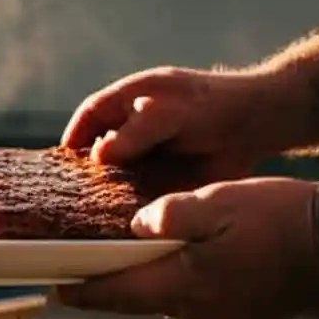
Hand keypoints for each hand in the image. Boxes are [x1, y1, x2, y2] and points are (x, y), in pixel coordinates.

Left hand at [55, 177, 318, 318]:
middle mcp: (203, 311)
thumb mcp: (218, 200)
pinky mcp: (248, 314)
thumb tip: (136, 226)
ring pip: (174, 298)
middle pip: (144, 298)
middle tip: (84, 271)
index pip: (121, 293)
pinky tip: (186, 260)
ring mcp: (229, 317)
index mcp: (188, 284)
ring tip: (132, 258)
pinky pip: (202, 299)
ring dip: (152, 279)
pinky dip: (185, 281)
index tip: (56, 289)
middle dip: (115, 284)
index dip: (86, 290)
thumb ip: (168, 214)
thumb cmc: (282, 217)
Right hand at [61, 67, 283, 193]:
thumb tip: (98, 156)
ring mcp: (148, 152)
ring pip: (116, 173)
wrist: (256, 124)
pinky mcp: (164, 176)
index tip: (62, 161)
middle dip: (85, 169)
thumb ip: (136, 131)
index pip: (90, 115)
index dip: (74, 136)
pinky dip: (129, 205)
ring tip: (92, 211)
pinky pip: (138, 192)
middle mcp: (134, 126)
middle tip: (72, 192)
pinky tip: (123, 219)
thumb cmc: (212, 106)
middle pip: (97, 147)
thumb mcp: (172, 113)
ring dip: (106, 191)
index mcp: (130, 99)